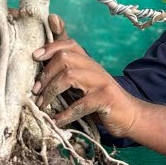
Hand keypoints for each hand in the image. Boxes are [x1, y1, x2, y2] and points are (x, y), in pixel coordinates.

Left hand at [33, 15, 139, 136]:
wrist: (131, 116)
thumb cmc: (101, 100)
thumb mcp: (84, 83)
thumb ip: (68, 72)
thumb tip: (43, 64)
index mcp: (89, 63)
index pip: (70, 43)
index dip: (51, 46)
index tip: (35, 57)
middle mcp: (95, 68)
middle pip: (65, 58)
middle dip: (46, 74)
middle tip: (35, 91)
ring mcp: (101, 82)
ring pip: (70, 76)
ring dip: (51, 92)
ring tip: (42, 105)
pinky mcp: (106, 99)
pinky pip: (81, 104)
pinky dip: (66, 114)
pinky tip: (57, 121)